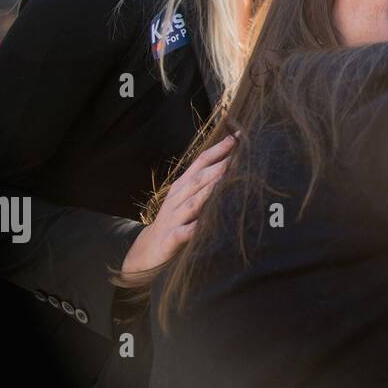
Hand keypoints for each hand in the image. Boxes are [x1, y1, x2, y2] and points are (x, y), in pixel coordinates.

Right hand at [121, 133, 234, 276]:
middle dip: (219, 166)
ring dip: (209, 192)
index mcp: (182, 185)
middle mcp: (177, 198)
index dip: (219, 149)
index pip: (201, 162)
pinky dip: (194, 229)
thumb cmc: (175, 219)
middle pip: (199, 179)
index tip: (238, 136)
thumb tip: (233, 161)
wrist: (147, 251)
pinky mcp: (170, 240)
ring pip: (193, 203)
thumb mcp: (186, 197)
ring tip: (225, 182)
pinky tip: (204, 226)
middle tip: (240, 156)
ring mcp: (173, 218)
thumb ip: (205, 181)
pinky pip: (183, 233)